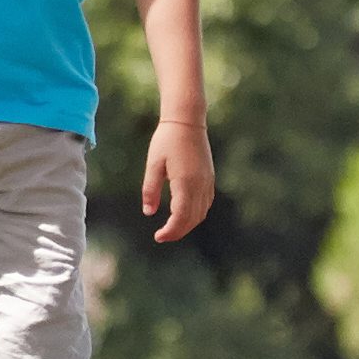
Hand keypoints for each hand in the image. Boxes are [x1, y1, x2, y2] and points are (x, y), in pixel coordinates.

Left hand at [140, 115, 214, 242]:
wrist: (187, 121)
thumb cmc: (166, 140)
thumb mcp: (153, 164)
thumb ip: (150, 189)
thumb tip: (148, 212)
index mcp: (185, 183)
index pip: (181, 217)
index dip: (171, 231)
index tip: (158, 237)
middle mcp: (200, 185)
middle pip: (192, 219)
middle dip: (178, 231)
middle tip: (162, 236)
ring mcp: (207, 182)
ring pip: (201, 213)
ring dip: (187, 224)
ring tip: (171, 228)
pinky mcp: (209, 178)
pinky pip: (206, 203)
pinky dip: (196, 214)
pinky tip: (184, 214)